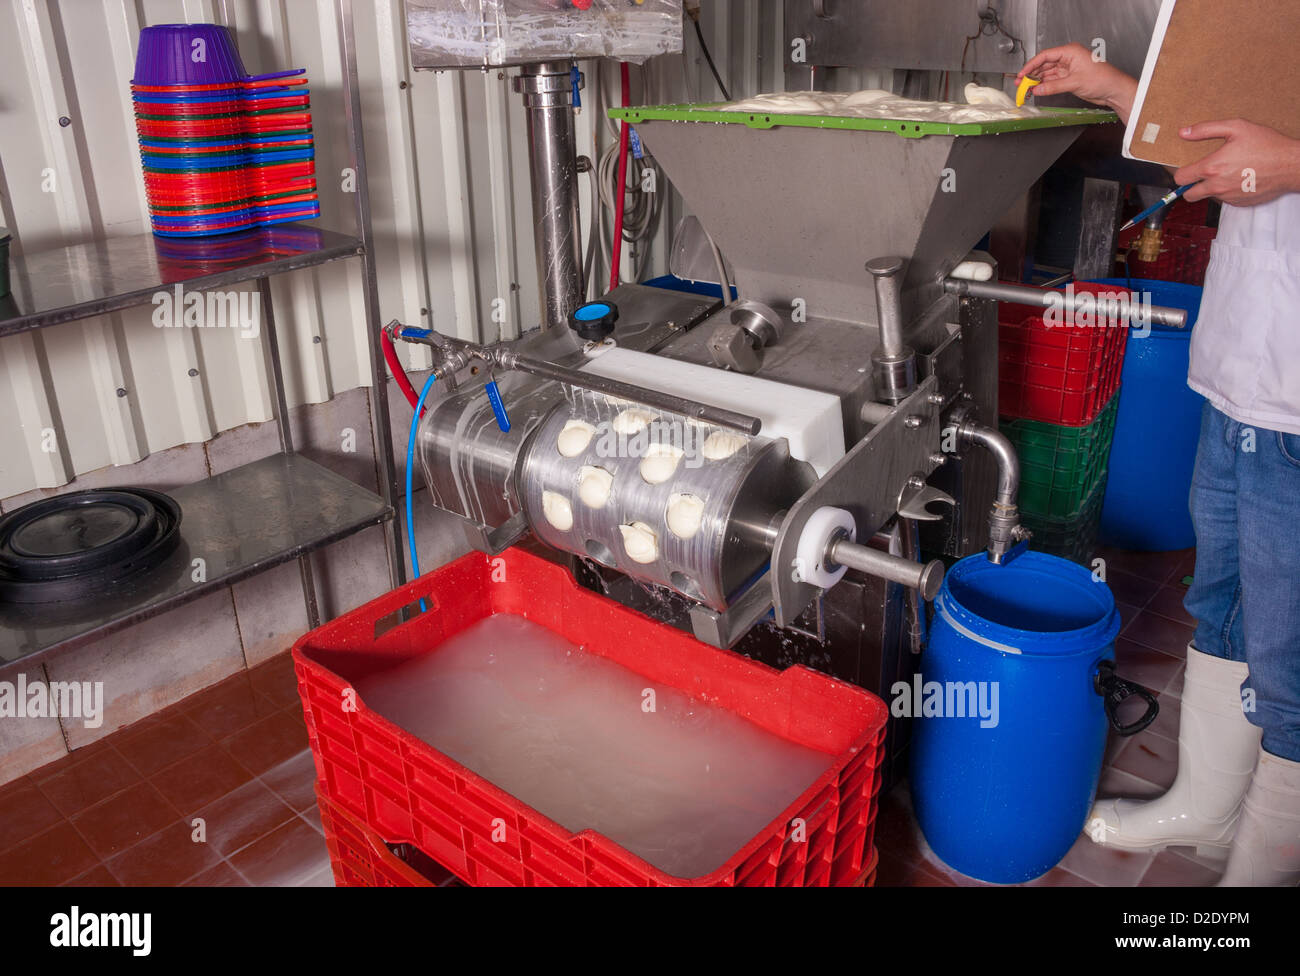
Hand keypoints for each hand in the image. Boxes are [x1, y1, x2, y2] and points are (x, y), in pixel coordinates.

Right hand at [1017, 44, 1138, 123]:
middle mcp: (1068, 58)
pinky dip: (1044, 85)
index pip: (1045, 56)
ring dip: (1036, 81)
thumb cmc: (1103, 79)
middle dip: (1031, 74)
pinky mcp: (1069, 78)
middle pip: (1044, 64)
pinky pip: (1052, 80)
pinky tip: (1036, 90)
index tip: (1021, 74)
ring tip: (1025, 88)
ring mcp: (1068, 68)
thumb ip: (1053, 86)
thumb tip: (1037, 89)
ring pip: (1047, 73)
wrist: (1113, 90)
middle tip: (1020, 83)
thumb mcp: (1074, 82)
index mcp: (1070, 52)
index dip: (1031, 65)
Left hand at [1176, 120, 1299, 205]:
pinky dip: (1227, 191)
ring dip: (1212, 188)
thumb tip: (1183, 132)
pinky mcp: (1238, 203)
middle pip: (1188, 196)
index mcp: (1212, 167)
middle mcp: (1217, 186)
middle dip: (1191, 187)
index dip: (1182, 173)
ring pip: (1208, 197)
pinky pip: (1224, 200)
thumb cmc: (1266, 145)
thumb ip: (1206, 129)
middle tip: (1202, 175)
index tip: (1187, 169)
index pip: (1180, 179)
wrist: (1291, 165)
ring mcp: (1227, 197)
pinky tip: (1240, 179)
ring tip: (1228, 172)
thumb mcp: (1237, 128)